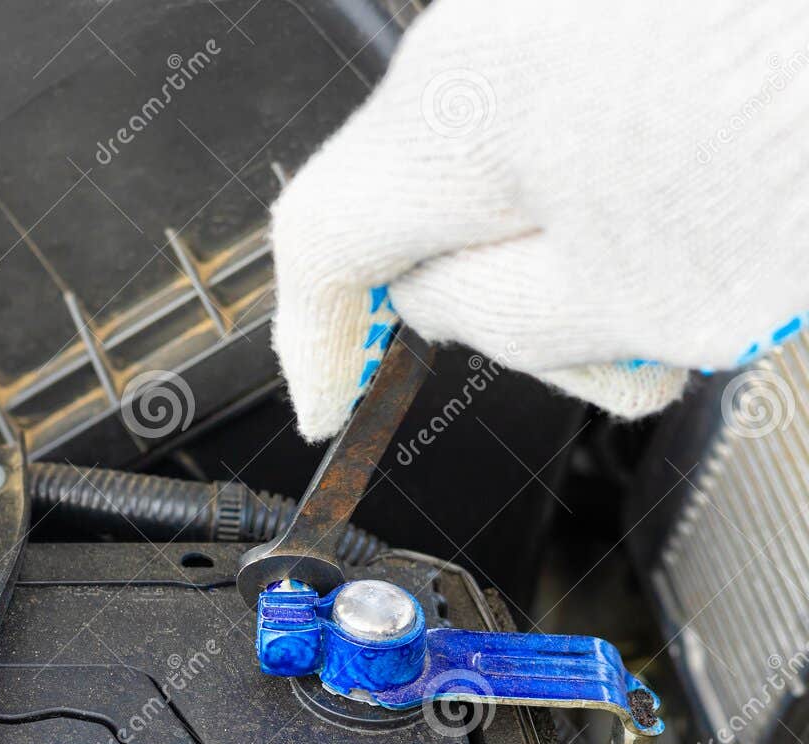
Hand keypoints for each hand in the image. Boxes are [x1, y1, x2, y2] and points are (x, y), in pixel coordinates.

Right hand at [272, 0, 808, 439]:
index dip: (314, 341)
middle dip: (516, 306)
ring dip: (592, 255)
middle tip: (622, 353)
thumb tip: (446, 304)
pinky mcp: (633, 9)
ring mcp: (562, 9)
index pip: (322, 241)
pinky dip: (635, 189)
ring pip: (524, 172)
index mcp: (457, 113)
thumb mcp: (645, 292)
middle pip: (435, 213)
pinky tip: (732, 210)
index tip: (330, 400)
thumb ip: (505, 317)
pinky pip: (590, 121)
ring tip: (719, 279)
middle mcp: (490, 36)